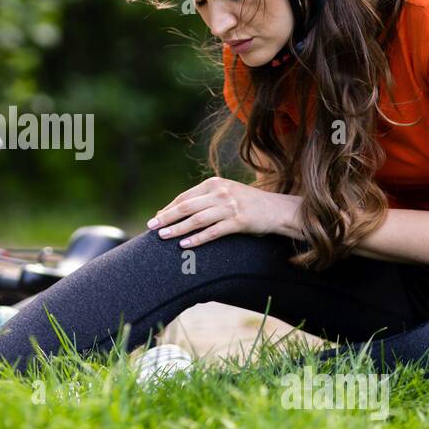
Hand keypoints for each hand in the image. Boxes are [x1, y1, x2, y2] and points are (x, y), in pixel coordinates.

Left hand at [147, 177, 290, 246]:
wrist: (277, 209)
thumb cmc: (247, 203)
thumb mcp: (225, 193)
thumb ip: (204, 199)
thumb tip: (176, 210)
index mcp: (214, 183)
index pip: (185, 197)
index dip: (169, 208)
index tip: (156, 217)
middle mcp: (220, 193)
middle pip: (186, 206)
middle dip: (166, 217)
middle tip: (151, 226)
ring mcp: (229, 207)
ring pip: (196, 220)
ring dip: (177, 229)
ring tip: (163, 236)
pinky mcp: (238, 221)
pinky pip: (213, 232)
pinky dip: (197, 239)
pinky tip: (184, 245)